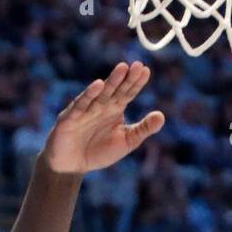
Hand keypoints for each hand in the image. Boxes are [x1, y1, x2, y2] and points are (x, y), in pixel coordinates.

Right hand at [43, 61, 164, 174]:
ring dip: (111, 81)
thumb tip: (161, 116)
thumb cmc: (99, 151)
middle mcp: (101, 106)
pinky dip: (89, 95)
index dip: (136, 83)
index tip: (146, 70)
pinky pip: (81, 105)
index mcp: (115, 109)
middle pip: (115, 89)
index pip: (127, 93)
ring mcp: (85, 110)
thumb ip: (143, 129)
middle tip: (137, 65)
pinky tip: (98, 85)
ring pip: (100, 94)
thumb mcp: (126, 142)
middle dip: (125, 78)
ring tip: (122, 68)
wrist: (72, 166)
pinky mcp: (70, 118)